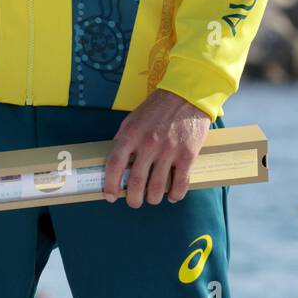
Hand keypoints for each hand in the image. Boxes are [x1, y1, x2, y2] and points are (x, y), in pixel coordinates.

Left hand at [103, 88, 211, 207]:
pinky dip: (175, 195)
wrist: (188, 95)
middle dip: (133, 199)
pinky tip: (172, 196)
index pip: (114, 165)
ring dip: (153, 199)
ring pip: (157, 188)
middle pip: (136, 182)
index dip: (110, 184)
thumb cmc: (158, 107)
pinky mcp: (188, 155)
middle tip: (134, 202)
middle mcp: (149, 144)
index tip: (110, 196)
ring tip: (153, 198)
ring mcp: (169, 151)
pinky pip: (180, 183)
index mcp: (131, 134)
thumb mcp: (134, 118)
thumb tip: (116, 160)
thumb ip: (124, 138)